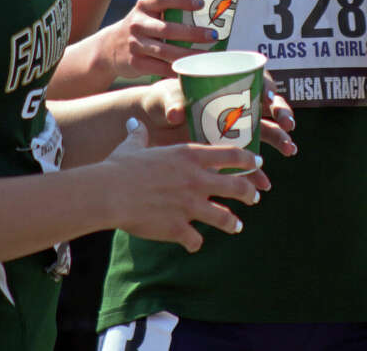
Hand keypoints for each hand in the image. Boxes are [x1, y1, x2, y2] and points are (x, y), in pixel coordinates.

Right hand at [96, 0, 223, 80]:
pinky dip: (177, 71)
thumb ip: (169, 10)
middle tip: (213, 35)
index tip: (201, 4)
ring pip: (166, 51)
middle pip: (167, 29)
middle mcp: (138, 24)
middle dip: (193, 33)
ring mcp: (135, 44)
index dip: (182, 0)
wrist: (110, 48)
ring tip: (207, 56)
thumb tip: (208, 10)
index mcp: (143, 6)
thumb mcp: (148, 13)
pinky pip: (160, 68)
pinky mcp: (136, 63)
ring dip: (189, 55)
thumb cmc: (142, 27)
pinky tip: (192, 71)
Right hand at [102, 118, 267, 251]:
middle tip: (254, 197)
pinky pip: (195, 239)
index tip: (258, 163)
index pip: (231, 155)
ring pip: (224, 217)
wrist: (109, 192)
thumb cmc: (119, 166)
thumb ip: (140, 135)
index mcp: (190, 156)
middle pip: (237, 187)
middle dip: (249, 193)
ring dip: (232, 222)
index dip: (249, 159)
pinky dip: (194, 242)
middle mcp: (196, 180)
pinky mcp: (179, 228)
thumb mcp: (134, 145)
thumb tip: (134, 124)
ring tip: (236, 226)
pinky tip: (192, 243)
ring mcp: (190, 206)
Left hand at [138, 73, 298, 158]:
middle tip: (288, 125)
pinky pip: (247, 162)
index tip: (269, 99)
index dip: (268, 88)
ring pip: (264, 132)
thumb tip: (175, 113)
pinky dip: (256, 173)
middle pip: (267, 107)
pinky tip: (264, 183)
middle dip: (282, 115)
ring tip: (290, 149)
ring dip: (280, 140)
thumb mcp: (165, 98)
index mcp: (225, 85)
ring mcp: (233, 129)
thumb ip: (171, 103)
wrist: (150, 125)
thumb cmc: (161, 102)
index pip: (255, 81)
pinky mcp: (226, 151)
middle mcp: (235, 106)